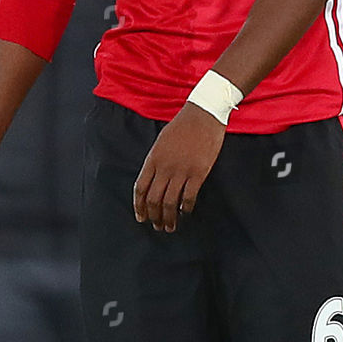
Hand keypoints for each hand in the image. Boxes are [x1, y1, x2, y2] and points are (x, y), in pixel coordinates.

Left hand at [134, 102, 224, 231]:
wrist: (203, 114)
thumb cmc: (182, 126)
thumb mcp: (161, 142)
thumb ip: (156, 161)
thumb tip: (153, 181)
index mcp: (153, 159)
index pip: (141, 188)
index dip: (139, 206)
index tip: (141, 217)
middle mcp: (165, 167)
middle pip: (154, 199)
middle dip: (154, 216)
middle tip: (157, 226)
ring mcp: (181, 170)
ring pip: (170, 202)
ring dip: (168, 218)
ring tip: (170, 227)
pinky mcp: (198, 173)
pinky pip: (188, 197)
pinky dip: (185, 208)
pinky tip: (185, 212)